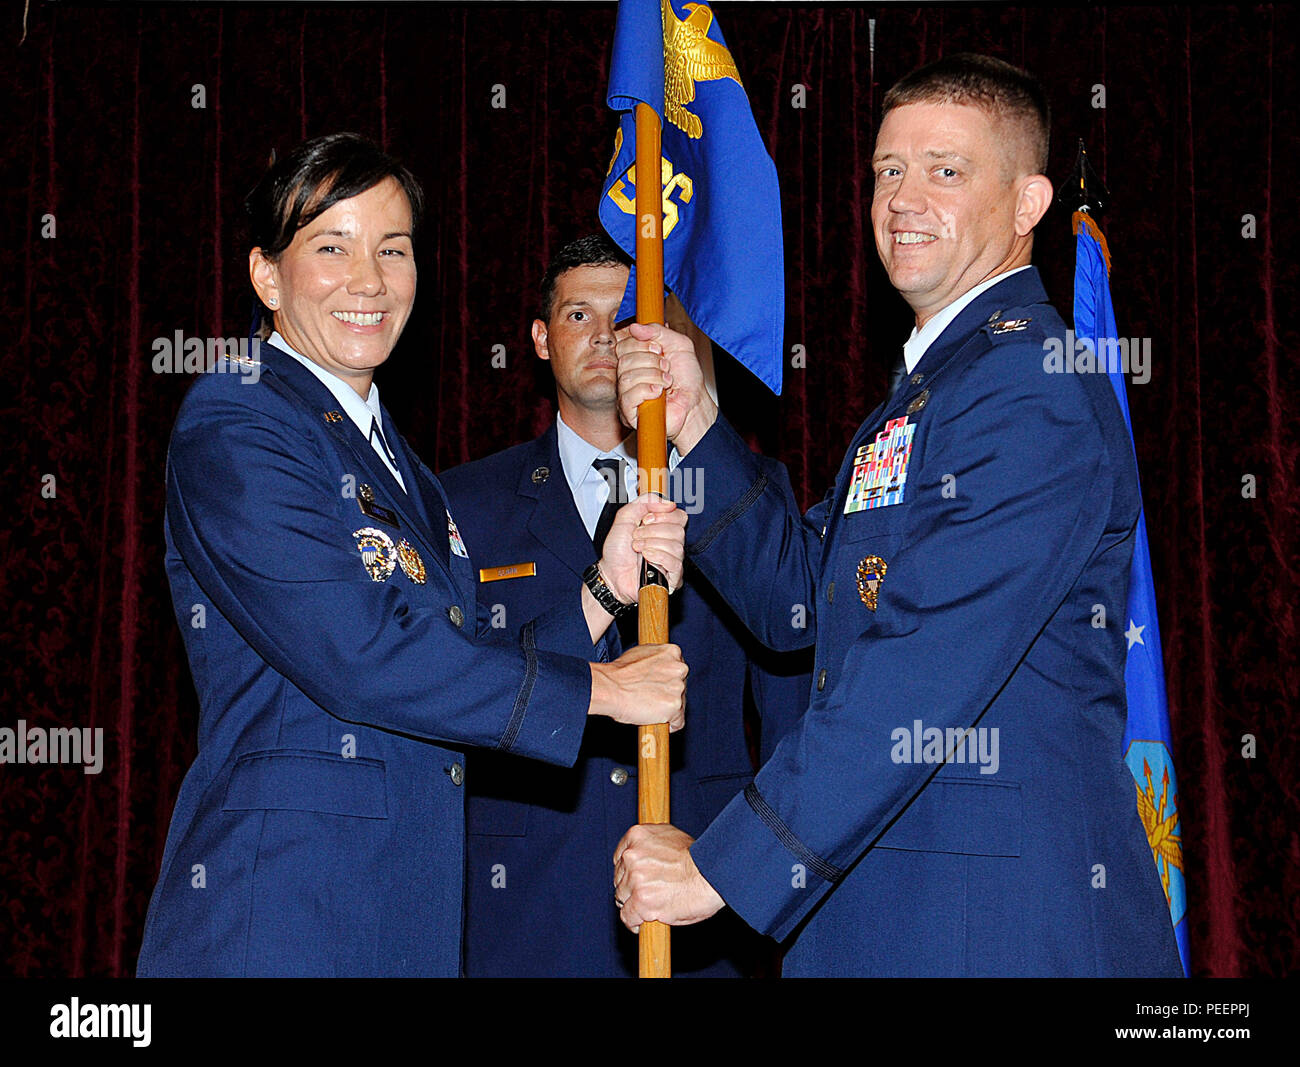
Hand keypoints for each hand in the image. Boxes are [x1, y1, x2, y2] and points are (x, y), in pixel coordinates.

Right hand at [588, 645, 686, 731]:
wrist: (609, 688)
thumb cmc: (618, 673)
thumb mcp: (640, 654)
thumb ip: (656, 660)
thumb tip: (658, 667)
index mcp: (673, 652)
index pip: (679, 670)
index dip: (668, 681)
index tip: (659, 687)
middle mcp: (680, 668)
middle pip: (682, 686)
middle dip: (669, 694)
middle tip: (652, 699)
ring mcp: (678, 688)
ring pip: (681, 704)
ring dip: (668, 709)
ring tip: (650, 709)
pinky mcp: (675, 706)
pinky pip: (678, 721)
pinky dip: (669, 724)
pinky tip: (657, 720)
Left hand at [598, 494, 686, 603]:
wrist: (610, 573)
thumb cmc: (617, 551)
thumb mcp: (624, 518)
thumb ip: (644, 502)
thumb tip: (667, 503)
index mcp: (663, 528)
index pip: (680, 516)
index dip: (663, 515)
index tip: (646, 519)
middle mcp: (670, 543)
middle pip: (678, 530)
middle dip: (653, 531)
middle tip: (637, 536)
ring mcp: (672, 560)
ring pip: (676, 546)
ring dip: (652, 544)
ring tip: (637, 547)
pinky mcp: (672, 576)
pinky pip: (675, 562)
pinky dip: (659, 556)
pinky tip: (646, 556)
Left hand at [613, 823, 724, 930]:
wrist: (712, 874)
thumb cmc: (699, 858)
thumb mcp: (672, 836)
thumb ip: (652, 843)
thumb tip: (645, 852)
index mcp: (637, 836)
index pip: (620, 857)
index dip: (628, 871)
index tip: (635, 879)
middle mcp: (632, 856)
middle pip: (619, 878)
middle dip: (630, 887)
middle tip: (647, 894)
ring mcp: (635, 879)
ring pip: (622, 897)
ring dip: (633, 904)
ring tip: (648, 908)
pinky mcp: (641, 902)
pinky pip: (627, 916)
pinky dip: (633, 922)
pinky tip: (641, 924)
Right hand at [616, 322, 716, 453]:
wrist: (696, 403)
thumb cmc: (688, 379)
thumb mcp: (679, 345)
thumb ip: (659, 331)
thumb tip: (635, 327)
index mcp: (636, 359)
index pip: (623, 345)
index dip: (641, 344)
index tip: (659, 349)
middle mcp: (628, 376)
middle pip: (624, 360)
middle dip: (651, 361)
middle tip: (666, 367)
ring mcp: (626, 394)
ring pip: (627, 377)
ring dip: (653, 376)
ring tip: (667, 382)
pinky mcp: (628, 412)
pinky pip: (628, 396)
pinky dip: (647, 391)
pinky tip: (659, 393)